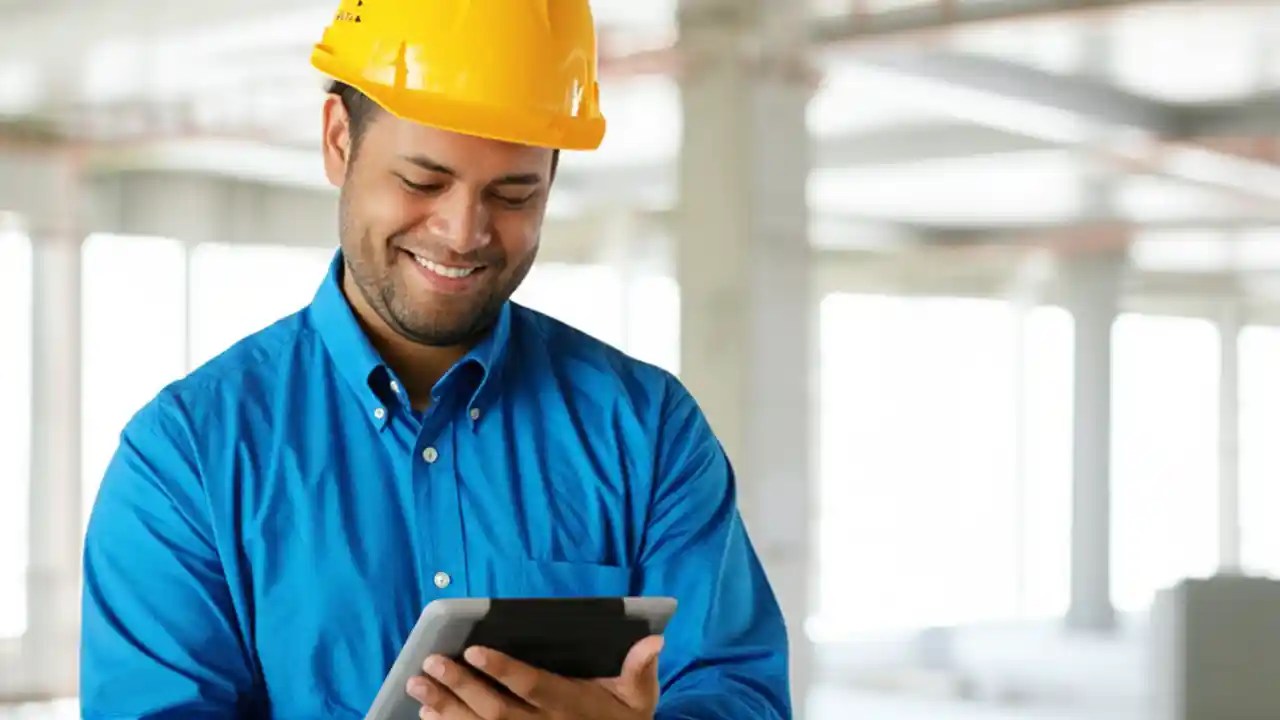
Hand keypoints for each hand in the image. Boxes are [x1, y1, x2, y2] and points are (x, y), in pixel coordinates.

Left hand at [406, 635, 663, 719]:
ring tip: (417, 688)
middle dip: (460, 688)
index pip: (532, 687)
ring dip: (445, 710)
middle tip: (429, 665)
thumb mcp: (638, 699)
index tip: (475, 650)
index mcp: (570, 707)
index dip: (503, 670)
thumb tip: (655, 639)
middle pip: (495, 711)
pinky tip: (428, 717)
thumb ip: (640, 669)